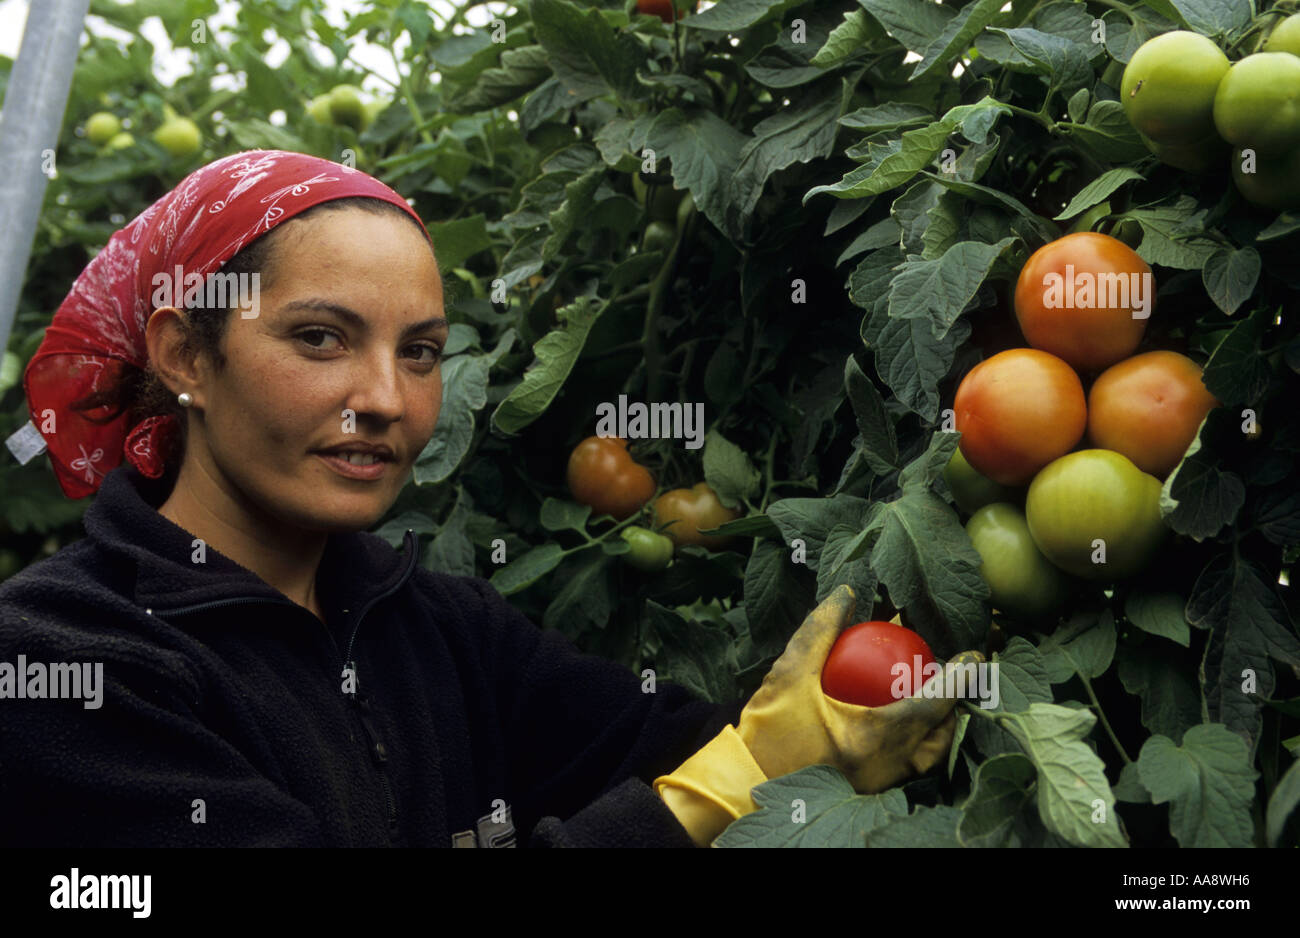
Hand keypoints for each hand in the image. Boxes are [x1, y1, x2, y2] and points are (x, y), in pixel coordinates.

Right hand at [737, 584, 983, 792]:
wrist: (745, 784)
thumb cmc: (768, 731)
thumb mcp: (789, 674)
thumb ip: (820, 630)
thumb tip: (846, 593)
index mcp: (876, 738)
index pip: (933, 703)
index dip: (959, 678)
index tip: (974, 656)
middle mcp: (887, 767)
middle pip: (940, 736)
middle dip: (953, 706)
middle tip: (952, 677)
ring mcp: (880, 784)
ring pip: (928, 758)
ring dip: (936, 729)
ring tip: (933, 702)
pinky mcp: (868, 791)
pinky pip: (908, 768)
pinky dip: (916, 746)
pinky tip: (905, 726)